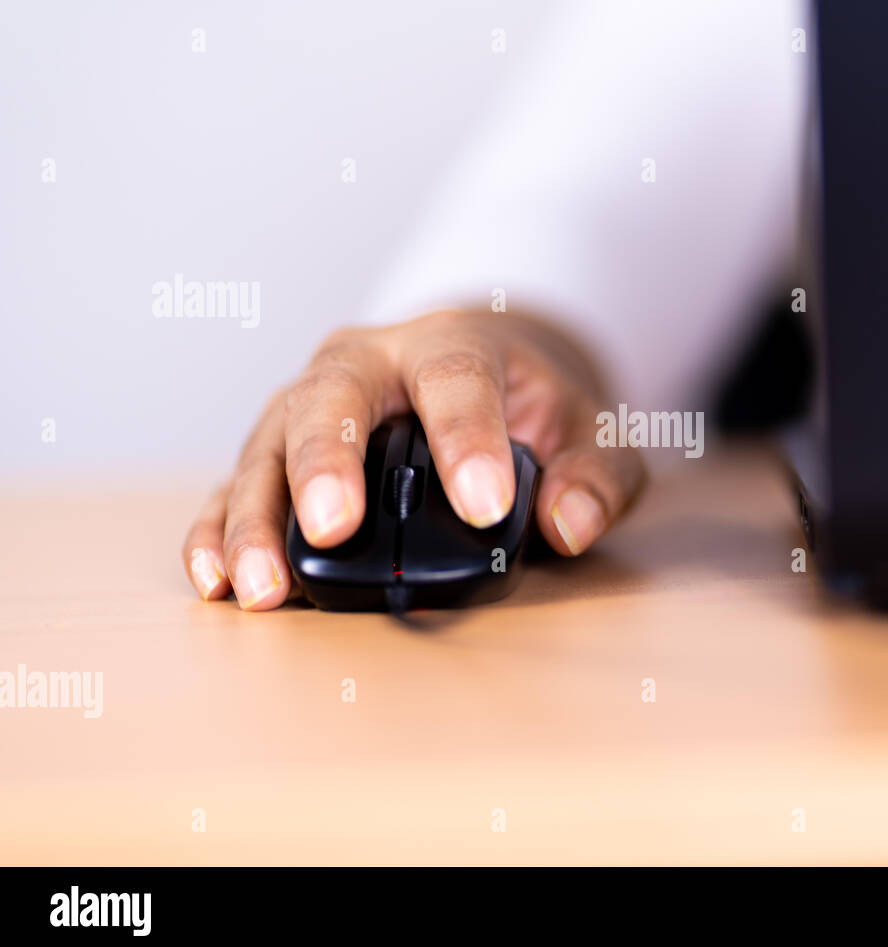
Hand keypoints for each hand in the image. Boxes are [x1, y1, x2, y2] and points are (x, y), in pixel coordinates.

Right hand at [182, 310, 644, 608]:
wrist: (483, 371)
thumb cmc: (532, 404)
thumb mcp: (591, 430)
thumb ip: (596, 474)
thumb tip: (570, 523)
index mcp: (451, 343)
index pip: (455, 378)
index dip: (468, 439)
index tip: (483, 505)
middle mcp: (368, 361)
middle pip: (331, 397)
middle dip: (327, 462)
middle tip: (335, 529)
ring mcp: (312, 403)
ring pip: (268, 444)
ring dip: (257, 518)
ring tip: (263, 588)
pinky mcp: (280, 453)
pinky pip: (236, 485)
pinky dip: (221, 532)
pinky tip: (217, 580)